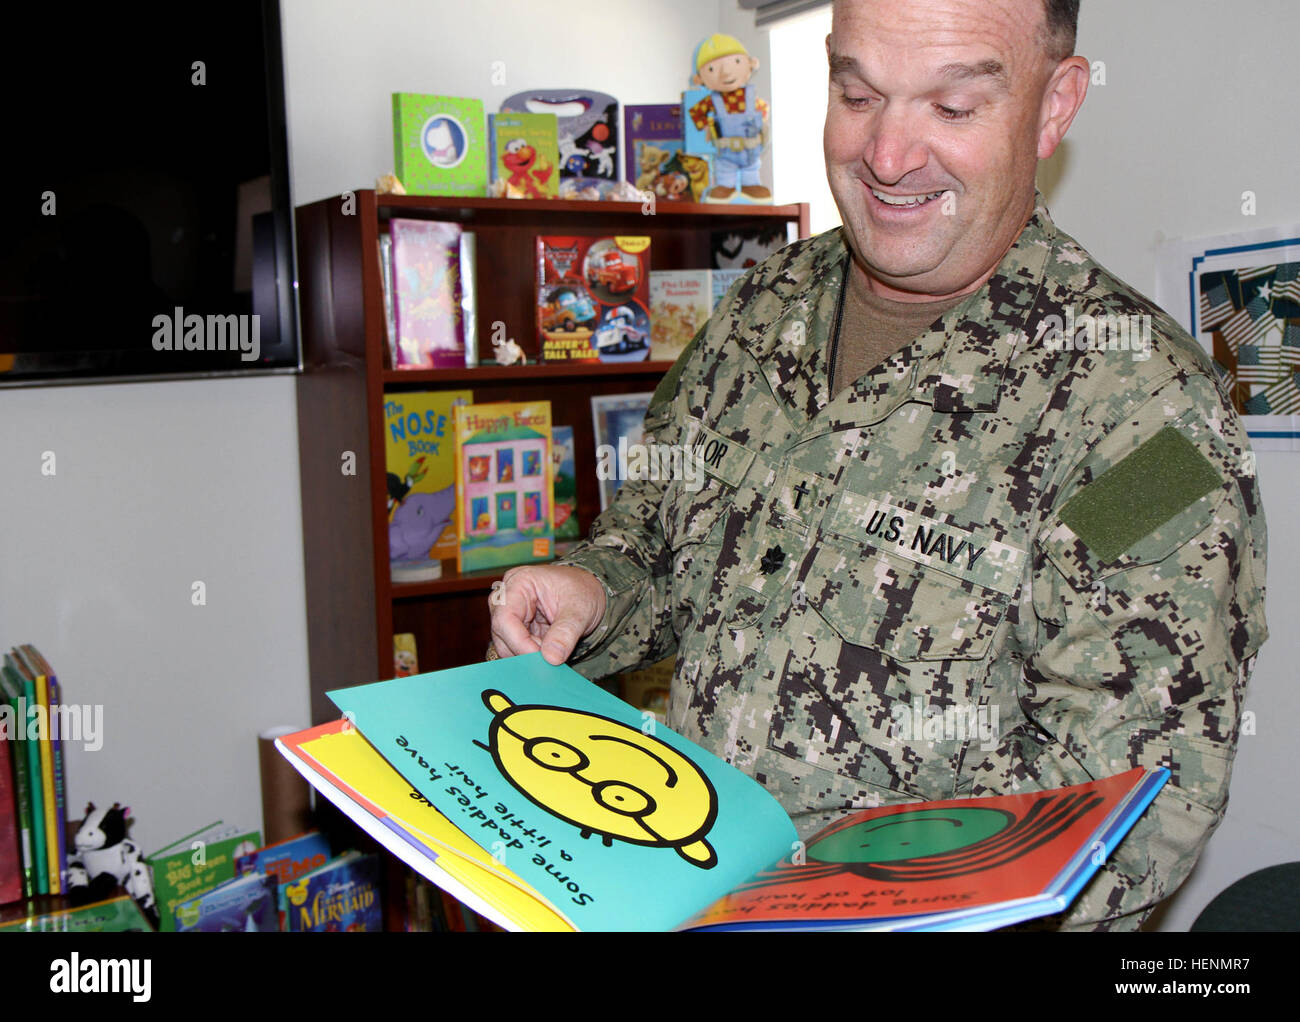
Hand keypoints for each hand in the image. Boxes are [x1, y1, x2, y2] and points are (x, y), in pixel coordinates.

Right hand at [489, 564, 606, 665]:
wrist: (589, 593)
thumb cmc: (583, 591)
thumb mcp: (580, 610)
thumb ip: (566, 632)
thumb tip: (551, 658)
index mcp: (519, 582)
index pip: (505, 618)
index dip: (519, 642)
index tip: (542, 658)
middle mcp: (507, 597)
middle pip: (501, 633)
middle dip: (525, 650)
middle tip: (552, 659)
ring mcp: (509, 613)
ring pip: (505, 645)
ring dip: (528, 655)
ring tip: (554, 652)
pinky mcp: (515, 628)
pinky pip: (515, 649)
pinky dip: (531, 656)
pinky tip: (550, 653)